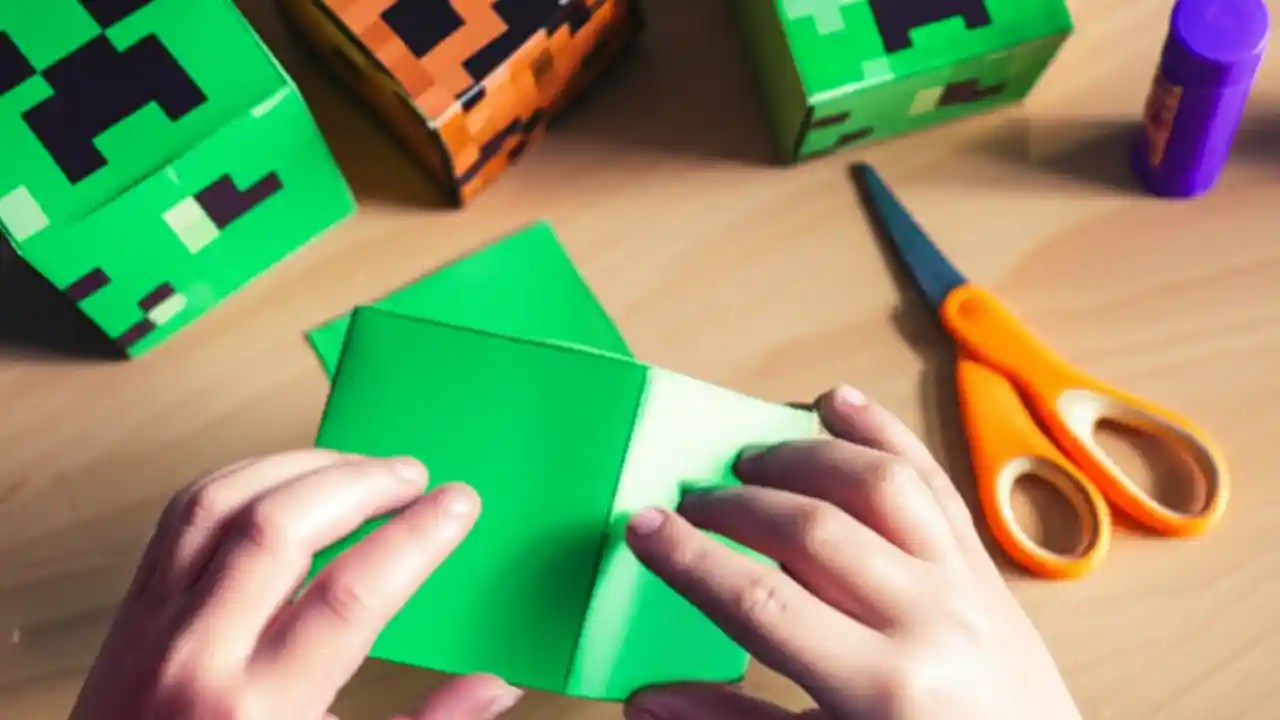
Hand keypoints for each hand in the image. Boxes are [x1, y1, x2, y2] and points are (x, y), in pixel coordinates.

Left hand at [69, 451, 521, 719]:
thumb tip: (493, 688)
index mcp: (262, 711)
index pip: (351, 594)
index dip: (416, 537)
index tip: (457, 504)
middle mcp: (200, 659)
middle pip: (280, 527)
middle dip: (360, 483)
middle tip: (411, 476)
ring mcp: (157, 628)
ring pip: (222, 502)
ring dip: (300, 466)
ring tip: (358, 468)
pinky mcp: (133, 610)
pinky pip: (184, 513)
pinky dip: (244, 478)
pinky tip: (289, 479)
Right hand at [623, 386, 1082, 719]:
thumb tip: (647, 701)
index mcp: (881, 689)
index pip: (761, 601)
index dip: (691, 558)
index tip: (644, 526)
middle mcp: (927, 620)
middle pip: (810, 528)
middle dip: (735, 505)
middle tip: (689, 503)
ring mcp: (964, 583)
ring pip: (876, 482)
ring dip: (804, 455)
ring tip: (752, 459)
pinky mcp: (984, 564)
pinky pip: (932, 480)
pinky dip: (883, 431)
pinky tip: (839, 405)